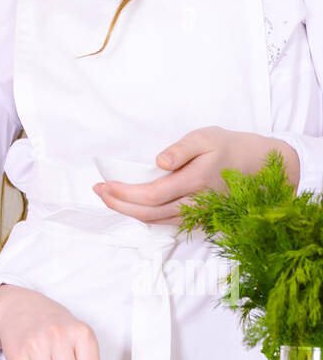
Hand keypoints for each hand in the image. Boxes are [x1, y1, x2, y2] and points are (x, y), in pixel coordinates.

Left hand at [92, 127, 299, 223]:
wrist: (261, 167)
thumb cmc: (230, 147)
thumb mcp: (207, 137)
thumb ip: (181, 149)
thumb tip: (159, 161)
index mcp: (195, 182)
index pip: (151, 196)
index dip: (124, 194)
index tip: (103, 184)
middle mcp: (196, 205)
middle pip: (149, 214)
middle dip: (119, 204)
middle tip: (98, 191)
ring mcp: (199, 215)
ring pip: (157, 221)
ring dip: (129, 211)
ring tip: (108, 196)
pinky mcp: (200, 219)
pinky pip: (167, 222)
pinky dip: (145, 215)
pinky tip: (132, 204)